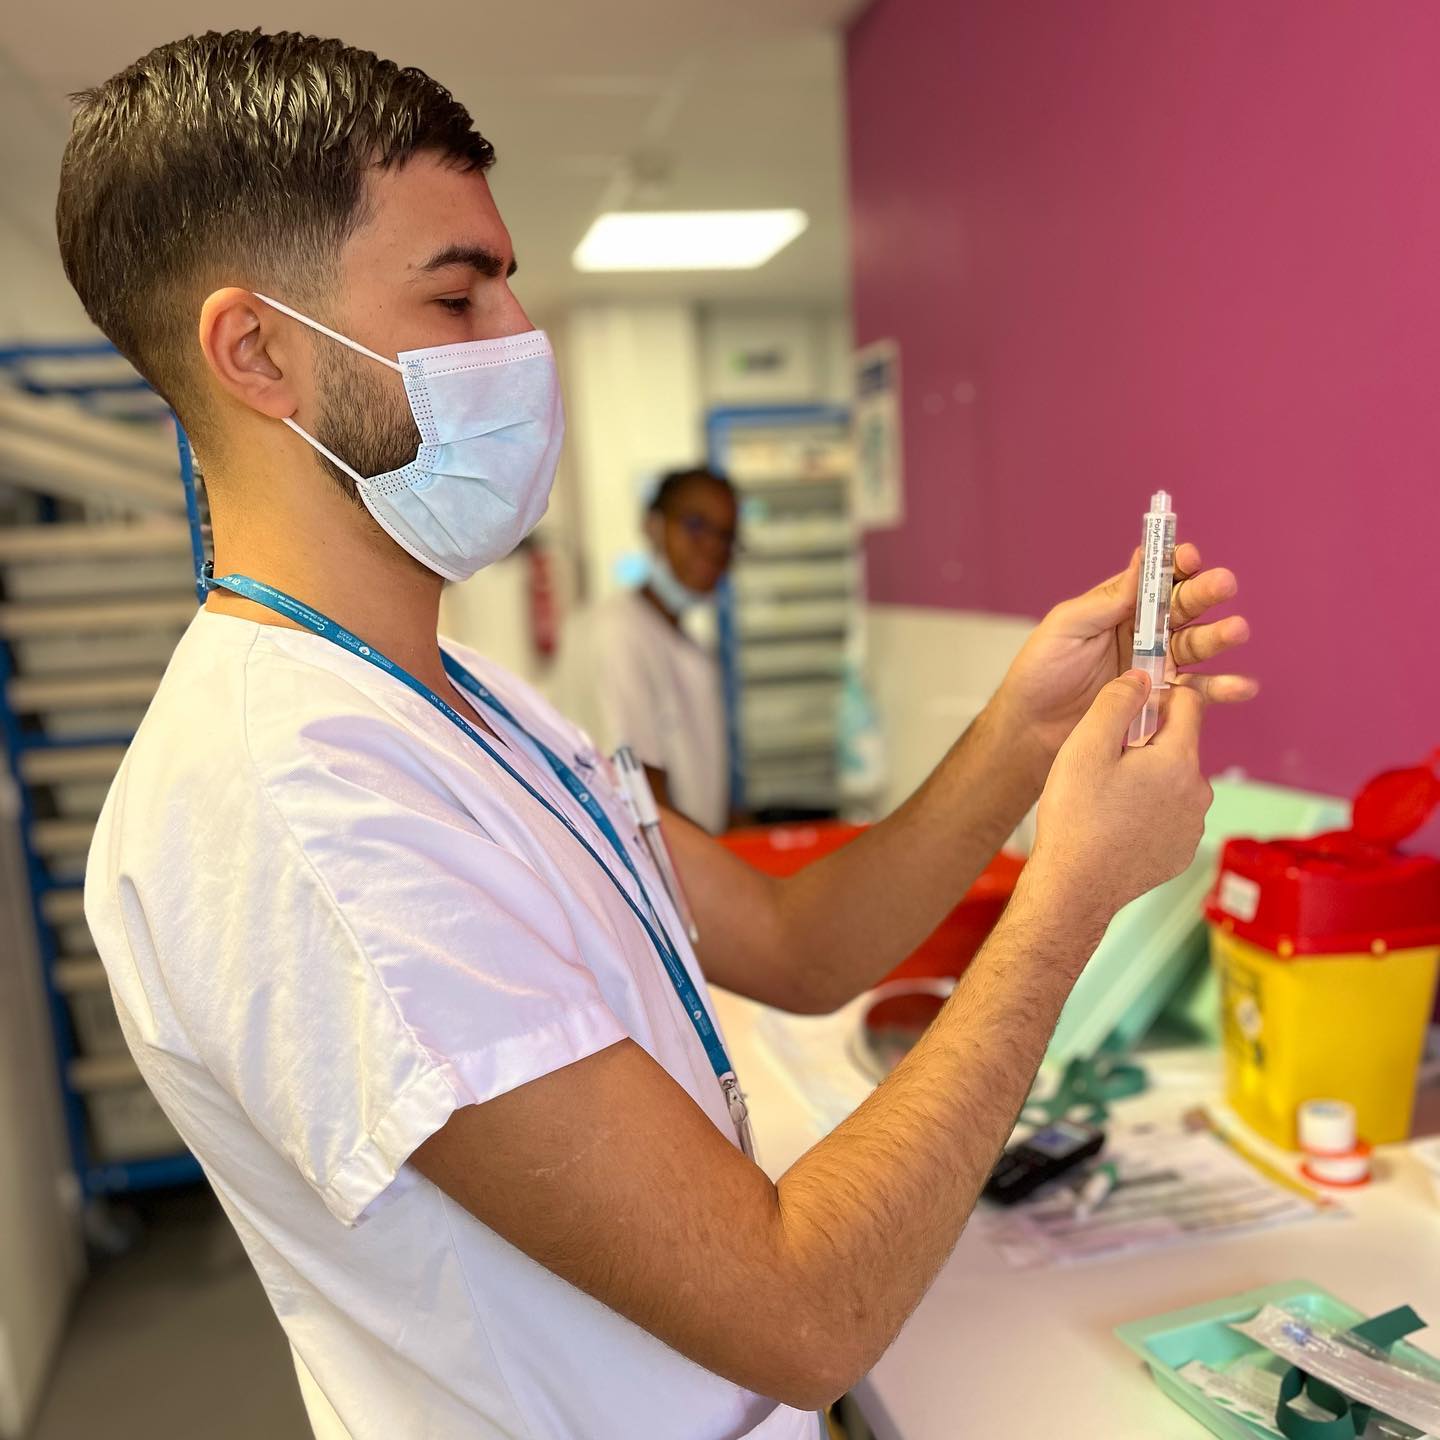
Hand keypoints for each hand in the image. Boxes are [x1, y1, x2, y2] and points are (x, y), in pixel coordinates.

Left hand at [995, 543, 1257, 759]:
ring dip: (1219, 637)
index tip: (1190, 557)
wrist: (1032, 730)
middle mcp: (1144, 634)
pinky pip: (1198, 694)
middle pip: (1184, 608)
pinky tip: (1243, 686)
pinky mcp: (1162, 703)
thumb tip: (1141, 562)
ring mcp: (1157, 668)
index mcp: (1120, 608)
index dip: (1175, 565)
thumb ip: (1105, 600)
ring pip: (1196, 646)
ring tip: (1236, 631)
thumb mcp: (1066, 627)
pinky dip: (1222, 689)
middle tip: (1224, 584)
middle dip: (1206, 593)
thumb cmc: (1041, 673)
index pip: (1155, 580)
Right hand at [1027, 672, 1213, 925]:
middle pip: (1179, 745)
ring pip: (1175, 782)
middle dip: (1148, 744)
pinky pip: (1171, 815)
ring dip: (1149, 780)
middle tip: (1106, 763)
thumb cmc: (1077, 819)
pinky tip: (1117, 824)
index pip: (1188, 703)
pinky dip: (1150, 813)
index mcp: (1178, 760)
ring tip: (1108, 798)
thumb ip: (1117, 702)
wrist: (1075, 887)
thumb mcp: (1086, 747)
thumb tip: (1141, 676)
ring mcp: (1192, 825)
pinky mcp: (1181, 851)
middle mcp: (1198, 792)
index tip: (1129, 710)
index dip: (1156, 698)